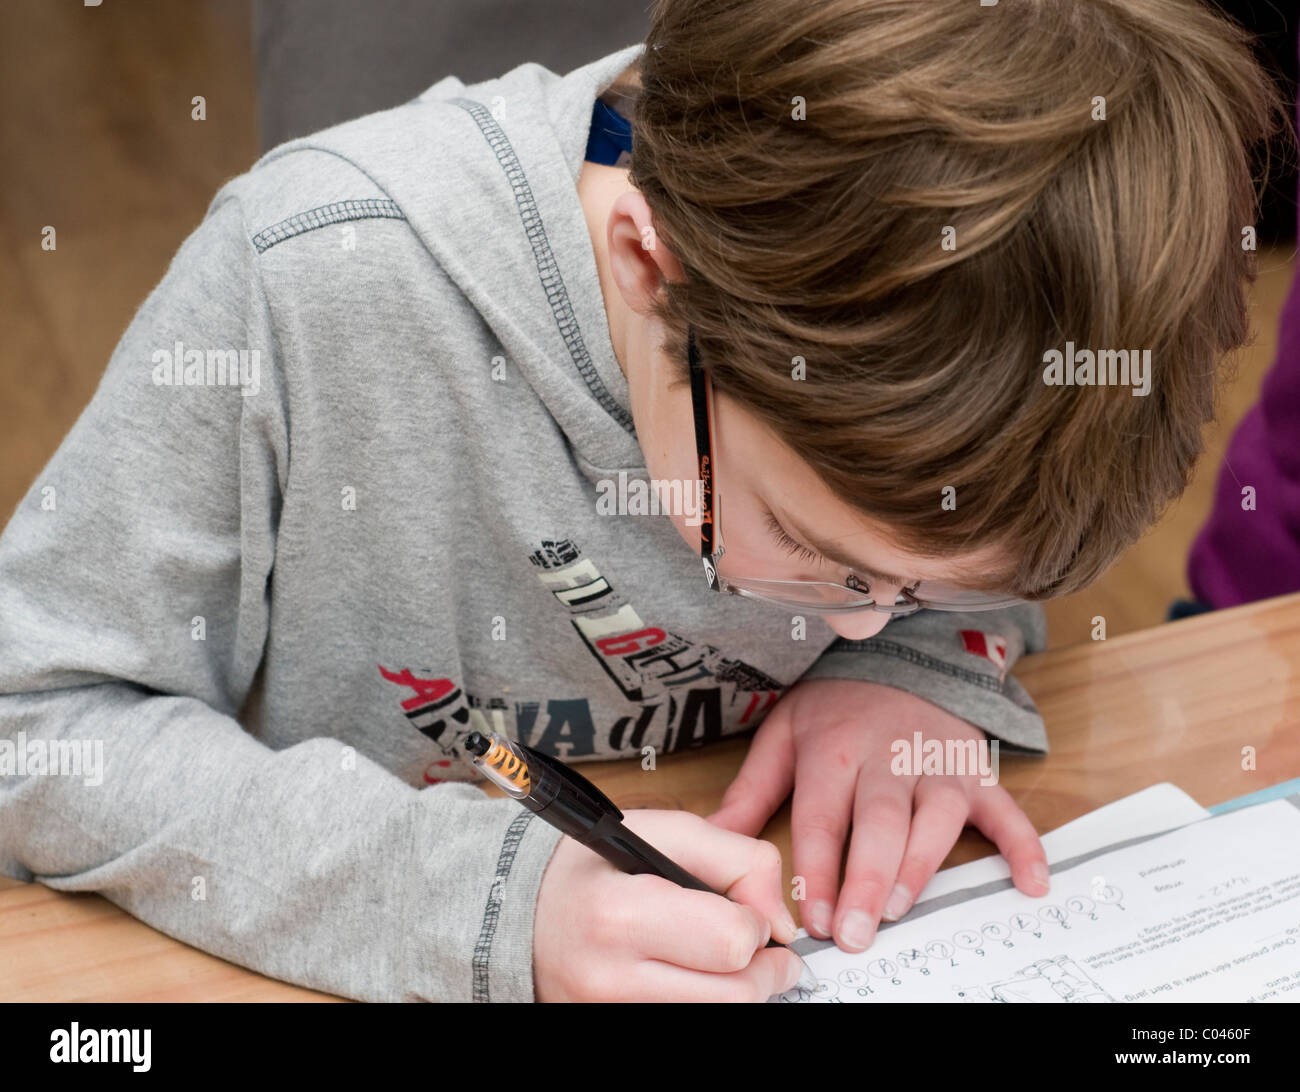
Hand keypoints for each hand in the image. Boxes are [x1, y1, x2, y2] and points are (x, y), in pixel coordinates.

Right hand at [532, 809, 805, 1000]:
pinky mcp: (614, 1029)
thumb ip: (738, 858)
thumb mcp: (663, 831)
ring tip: (726, 961)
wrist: (520, 913)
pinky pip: (691, 1025)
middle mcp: (611, 980)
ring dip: (739, 991)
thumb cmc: (593, 868)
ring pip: (720, 1018)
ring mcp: (611, 1015)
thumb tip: (782, 921)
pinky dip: (706, 1001)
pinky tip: (695, 978)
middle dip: (763, 969)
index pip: (732, 941)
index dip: (757, 924)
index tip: (748, 912)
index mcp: (620, 916)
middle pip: (735, 996)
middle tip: (759, 946)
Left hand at [706, 678, 1048, 952]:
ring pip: (935, 820)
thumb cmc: (836, 707)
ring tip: (898, 908)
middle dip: (865, 879)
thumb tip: (712, 835)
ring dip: (921, 865)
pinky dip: (1023, 847)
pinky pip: (1006, 810)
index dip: (817, 868)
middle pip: (879, 823)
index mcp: (834, 750)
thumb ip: (751, 790)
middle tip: (854, 931)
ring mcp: (937, 766)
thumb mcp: (784, 733)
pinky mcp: (976, 774)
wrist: (900, 657)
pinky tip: (1029, 884)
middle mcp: (888, 758)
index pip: (823, 817)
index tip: (810, 917)